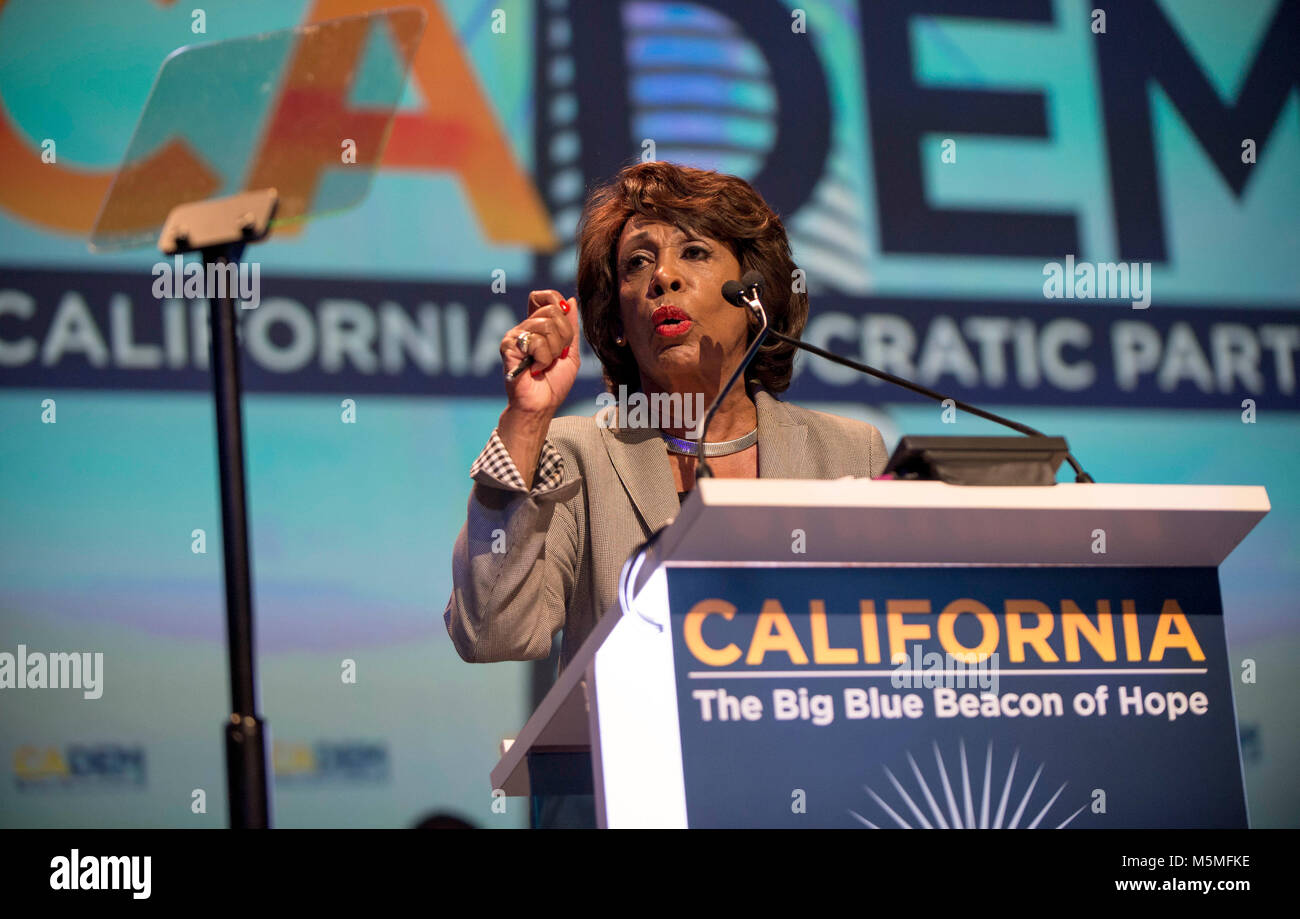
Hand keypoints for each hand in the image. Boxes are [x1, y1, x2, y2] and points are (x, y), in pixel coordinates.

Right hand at [500, 290, 579, 417]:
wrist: (542, 405)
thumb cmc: (554, 383)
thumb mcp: (571, 352)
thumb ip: (572, 327)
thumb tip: (570, 301)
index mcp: (537, 326)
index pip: (544, 297)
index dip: (556, 302)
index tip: (564, 321)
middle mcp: (524, 327)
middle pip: (552, 311)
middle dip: (563, 336)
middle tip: (556, 356)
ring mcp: (514, 335)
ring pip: (546, 326)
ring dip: (553, 351)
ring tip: (544, 365)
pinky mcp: (508, 346)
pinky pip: (536, 342)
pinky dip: (543, 359)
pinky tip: (534, 369)